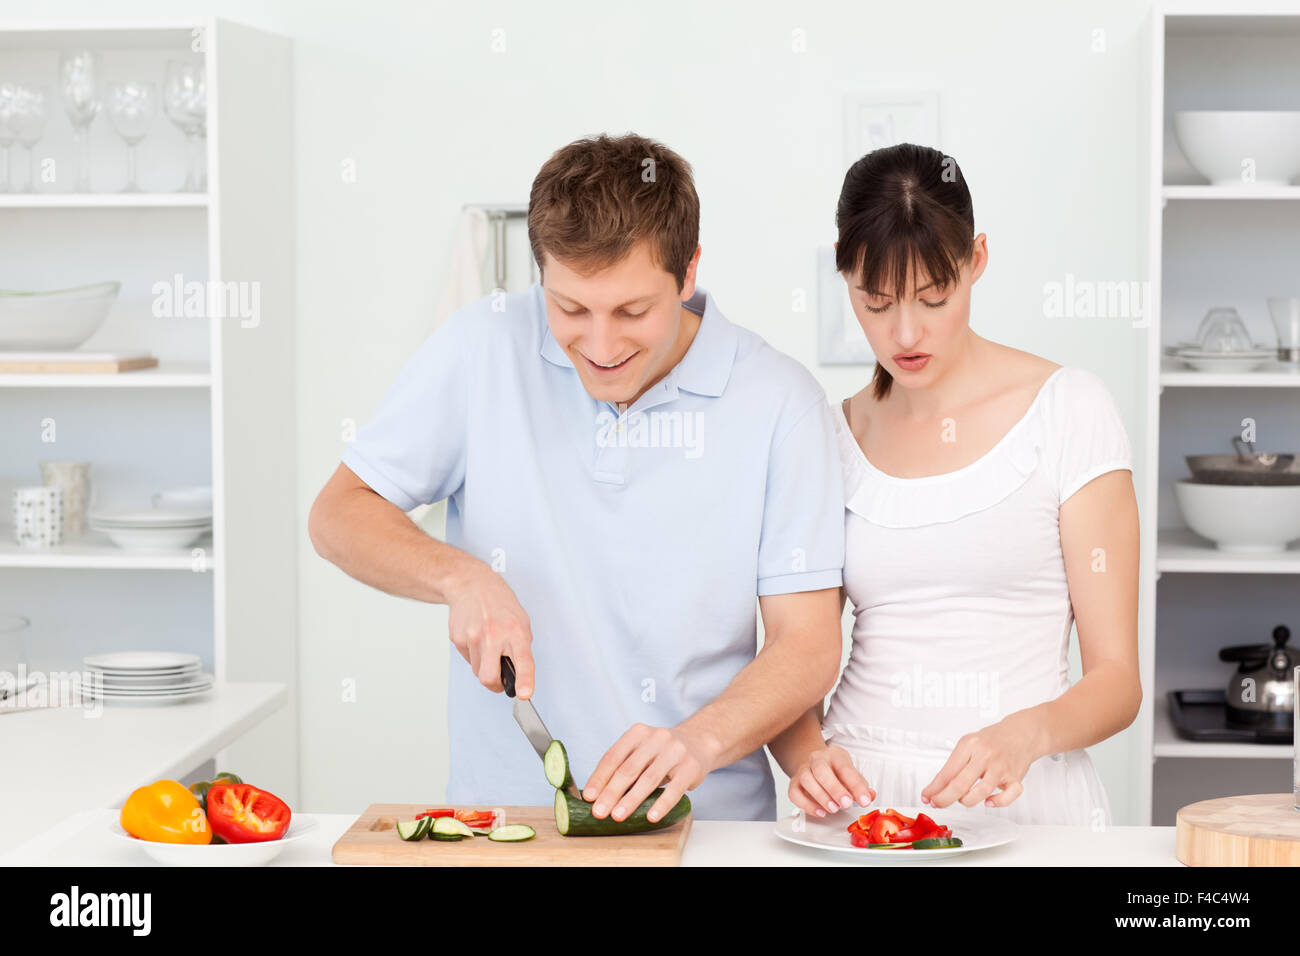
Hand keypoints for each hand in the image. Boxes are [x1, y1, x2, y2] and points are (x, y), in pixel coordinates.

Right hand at [445, 559, 534, 697]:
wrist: (471, 584)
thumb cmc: (500, 604)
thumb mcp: (521, 622)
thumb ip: (521, 648)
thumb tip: (518, 674)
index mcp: (516, 631)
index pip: (523, 660)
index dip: (524, 680)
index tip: (524, 694)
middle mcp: (494, 635)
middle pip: (489, 678)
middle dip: (494, 685)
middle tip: (500, 680)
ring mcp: (473, 637)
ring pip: (478, 672)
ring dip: (484, 666)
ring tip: (488, 646)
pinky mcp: (458, 638)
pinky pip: (468, 660)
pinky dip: (474, 655)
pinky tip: (477, 638)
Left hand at [582, 724, 715, 823]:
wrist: (698, 742)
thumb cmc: (661, 752)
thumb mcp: (641, 750)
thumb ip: (622, 765)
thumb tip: (597, 794)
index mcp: (638, 732)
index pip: (613, 756)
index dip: (599, 778)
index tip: (589, 797)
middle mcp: (656, 738)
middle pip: (629, 769)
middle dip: (611, 792)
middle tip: (599, 812)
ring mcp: (675, 751)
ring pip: (649, 779)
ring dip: (631, 800)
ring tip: (618, 816)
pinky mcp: (691, 767)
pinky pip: (674, 789)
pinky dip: (662, 804)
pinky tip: (651, 817)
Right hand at [788, 744, 874, 817]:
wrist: (816, 765)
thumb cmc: (836, 772)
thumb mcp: (852, 775)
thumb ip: (861, 786)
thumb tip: (869, 796)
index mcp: (835, 755)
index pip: (845, 768)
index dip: (855, 785)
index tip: (864, 800)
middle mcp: (817, 760)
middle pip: (821, 770)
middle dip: (835, 789)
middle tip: (846, 804)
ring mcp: (803, 770)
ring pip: (806, 780)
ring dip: (821, 797)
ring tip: (834, 809)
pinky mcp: (794, 783)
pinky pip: (794, 793)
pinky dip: (806, 805)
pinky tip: (820, 812)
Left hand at [920, 712, 1044, 809]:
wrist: (1021, 732)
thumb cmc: (993, 740)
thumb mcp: (968, 744)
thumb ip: (954, 764)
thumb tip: (936, 788)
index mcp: (970, 745)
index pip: (947, 771)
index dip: (934, 788)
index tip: (927, 797)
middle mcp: (985, 756)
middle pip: (960, 784)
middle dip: (944, 799)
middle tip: (938, 803)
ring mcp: (1001, 767)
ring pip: (980, 792)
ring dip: (967, 801)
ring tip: (963, 799)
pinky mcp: (1015, 778)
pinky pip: (1007, 797)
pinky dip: (997, 803)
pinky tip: (988, 801)